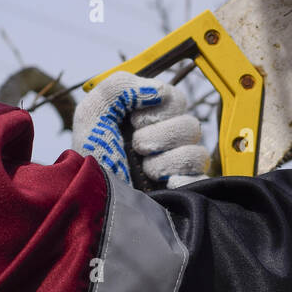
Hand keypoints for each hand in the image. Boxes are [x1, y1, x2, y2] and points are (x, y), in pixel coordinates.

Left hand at [72, 71, 209, 188]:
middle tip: (137, 148)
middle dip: (158, 136)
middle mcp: (166, 142)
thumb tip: (160, 90)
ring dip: (164, 161)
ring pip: (197, 152)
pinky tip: (162, 185)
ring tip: (144, 172)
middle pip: (191, 125)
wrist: (93, 205)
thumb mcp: (92, 114)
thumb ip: (120, 86)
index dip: (157, 110)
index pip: (176, 100)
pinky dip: (181, 180)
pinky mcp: (186, 191)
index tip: (134, 122)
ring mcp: (178, 169)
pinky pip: (202, 177)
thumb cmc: (90, 163)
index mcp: (147, 121)